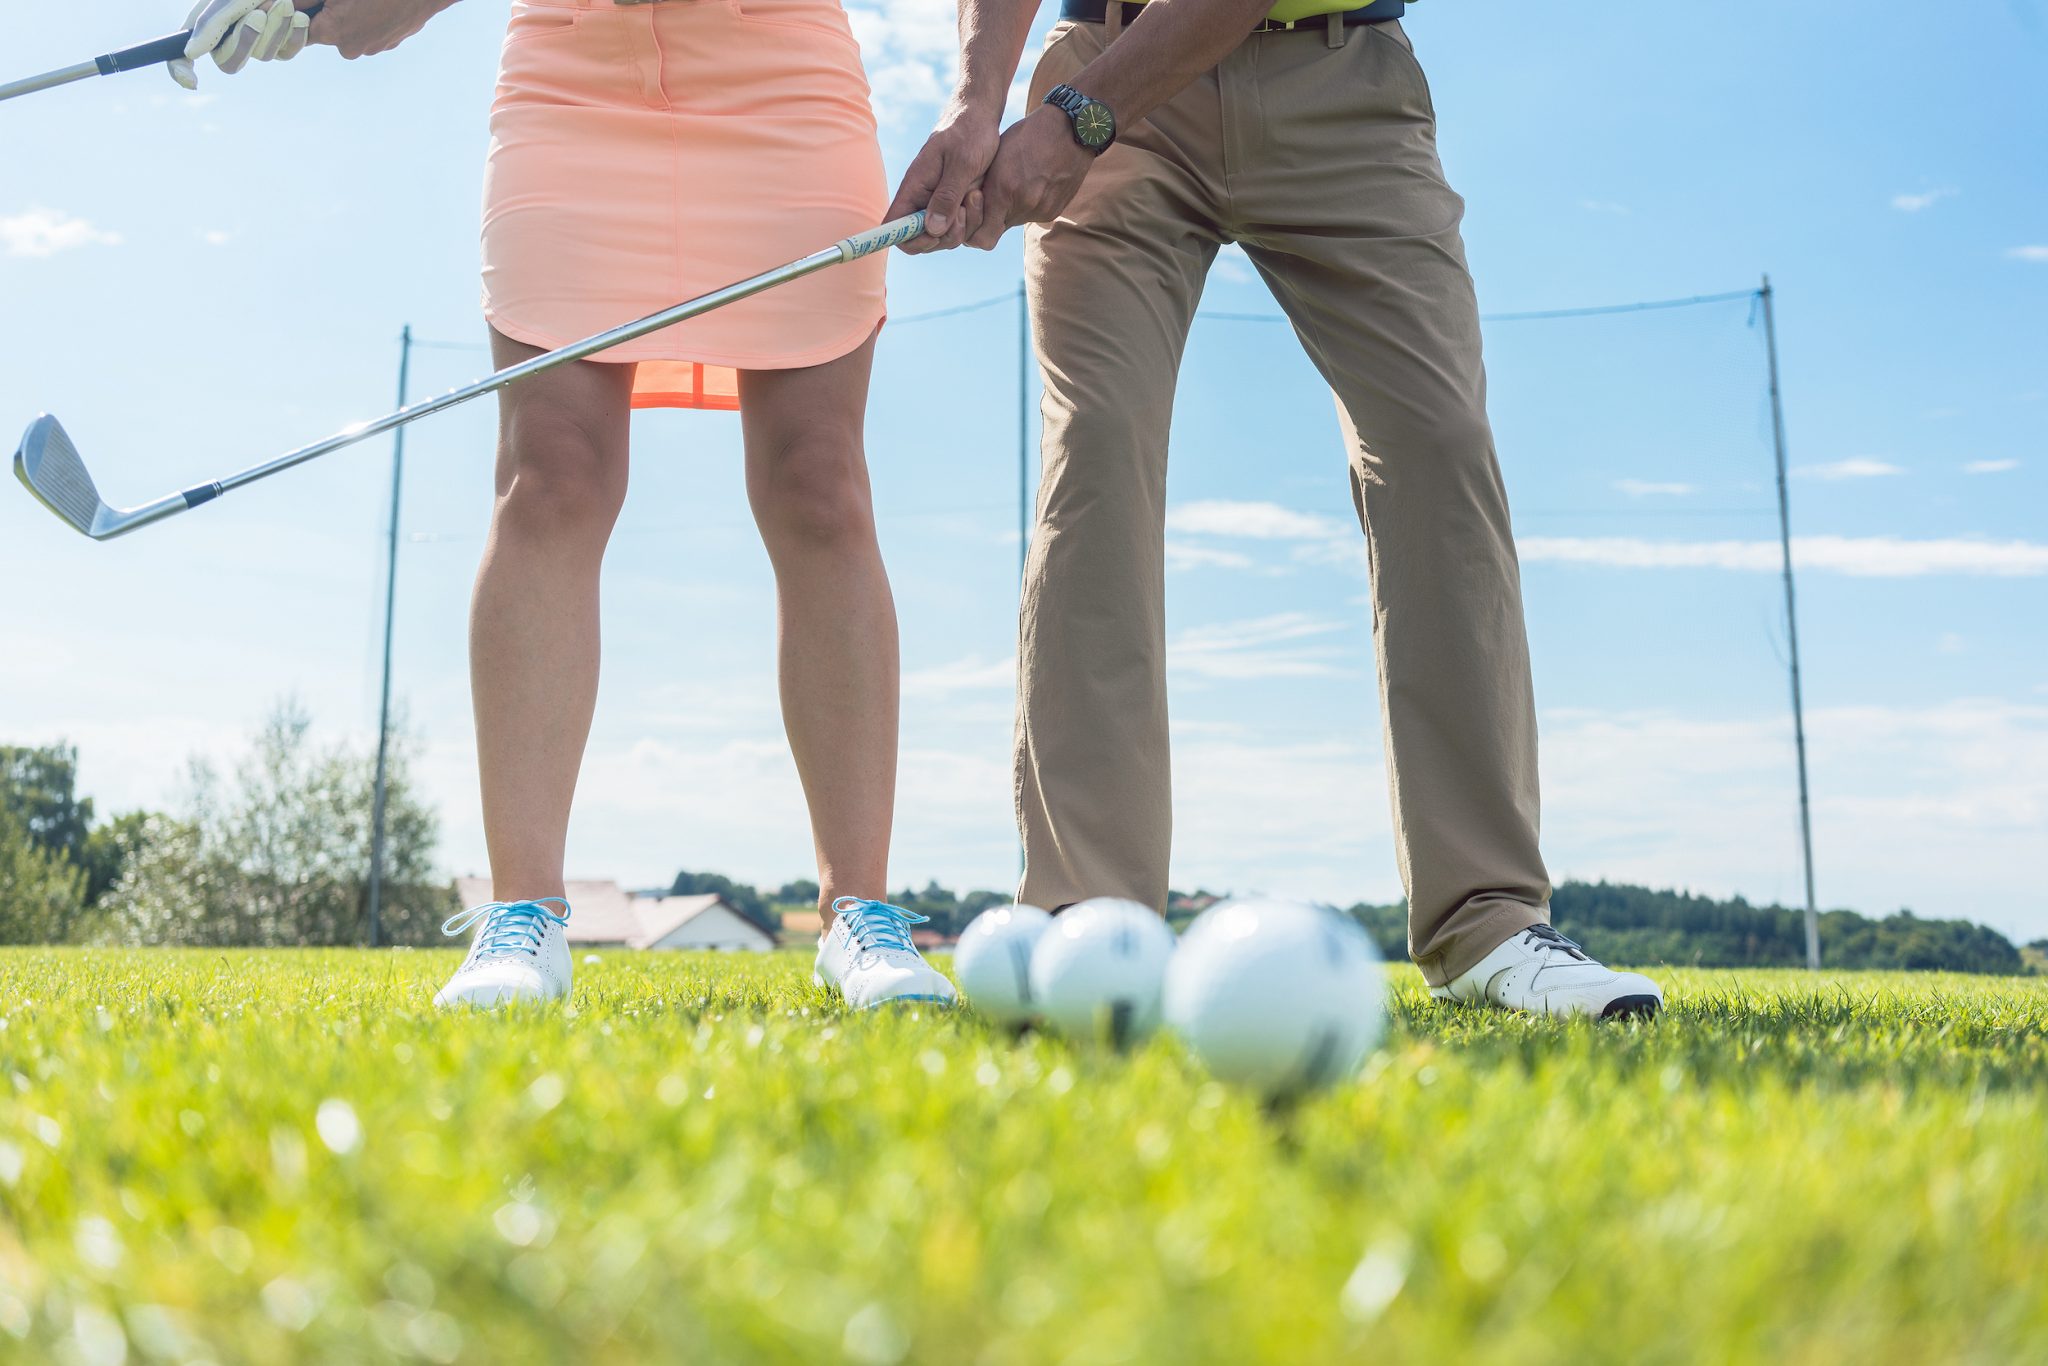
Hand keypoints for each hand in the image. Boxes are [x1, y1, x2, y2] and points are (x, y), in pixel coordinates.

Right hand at [170, 0, 310, 88]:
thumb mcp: (229, 0)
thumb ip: (211, 24)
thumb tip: (191, 53)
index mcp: (209, 18)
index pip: (184, 50)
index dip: (181, 68)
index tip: (192, 82)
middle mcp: (231, 32)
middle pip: (229, 62)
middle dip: (245, 38)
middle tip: (258, 13)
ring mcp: (259, 41)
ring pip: (262, 56)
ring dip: (274, 28)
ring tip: (283, 2)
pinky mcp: (284, 45)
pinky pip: (285, 53)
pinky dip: (293, 35)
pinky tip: (300, 17)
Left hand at [307, 0, 455, 59]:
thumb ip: (305, 0)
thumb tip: (282, 5)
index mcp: (330, 32)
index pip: (301, 29)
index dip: (300, 13)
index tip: (308, 5)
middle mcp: (349, 48)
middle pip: (327, 30)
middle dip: (328, 13)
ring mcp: (372, 48)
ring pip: (351, 30)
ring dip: (351, 16)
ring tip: (363, 0)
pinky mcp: (389, 43)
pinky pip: (371, 31)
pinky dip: (370, 19)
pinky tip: (379, 3)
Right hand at [885, 100, 1000, 253]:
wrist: (981, 116)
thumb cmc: (969, 132)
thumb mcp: (962, 163)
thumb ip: (947, 196)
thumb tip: (931, 229)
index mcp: (914, 188)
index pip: (894, 227)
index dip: (909, 239)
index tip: (935, 233)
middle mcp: (922, 201)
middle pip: (922, 241)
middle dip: (947, 235)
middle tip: (965, 211)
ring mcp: (939, 204)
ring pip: (945, 238)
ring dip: (964, 227)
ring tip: (976, 197)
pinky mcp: (955, 205)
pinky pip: (960, 228)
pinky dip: (973, 221)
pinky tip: (981, 198)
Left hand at [966, 106, 1093, 250]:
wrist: (1072, 129)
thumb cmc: (1028, 134)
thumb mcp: (998, 153)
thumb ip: (985, 184)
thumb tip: (971, 206)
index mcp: (1003, 191)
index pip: (980, 239)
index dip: (972, 229)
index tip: (972, 208)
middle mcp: (1022, 207)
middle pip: (997, 231)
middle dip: (989, 218)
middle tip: (989, 196)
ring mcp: (1040, 211)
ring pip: (1015, 222)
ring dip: (1010, 209)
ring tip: (1015, 182)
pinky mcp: (1054, 211)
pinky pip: (1033, 215)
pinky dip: (1028, 205)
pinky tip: (1032, 182)